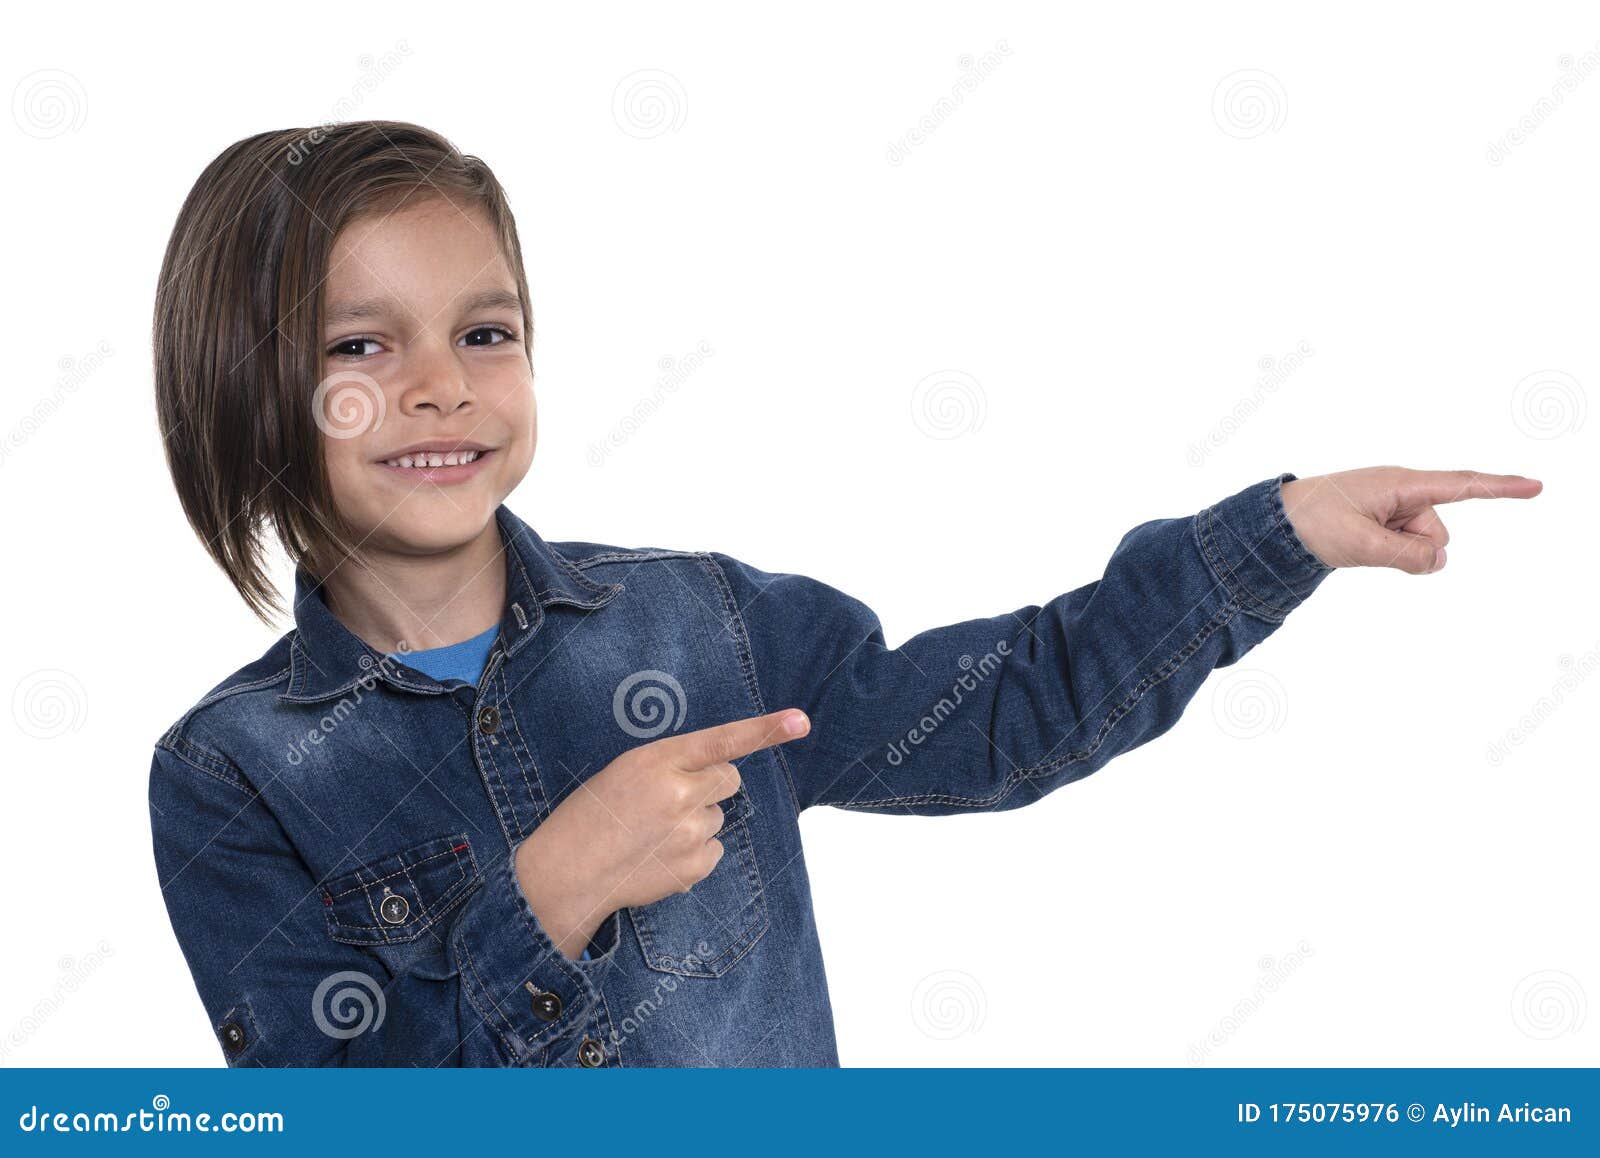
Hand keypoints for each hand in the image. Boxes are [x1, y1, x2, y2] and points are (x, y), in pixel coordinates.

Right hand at [514, 708, 810, 958]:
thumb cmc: (591, 817)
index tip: (801, 721)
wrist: (567, 874)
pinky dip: (694, 853)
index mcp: (657, 760)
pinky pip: (714, 850)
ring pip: (718, 816)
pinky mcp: (695, 866)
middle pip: (729, 779)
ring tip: (652, 835)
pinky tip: (659, 857)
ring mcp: (690, 832)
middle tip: (670, 802)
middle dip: (710, 786)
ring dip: (695, 822)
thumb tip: (719, 775)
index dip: (766, 729)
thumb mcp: (624, 772)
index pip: (722, 740)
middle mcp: (680, 793)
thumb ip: (672, 765)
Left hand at [1281, 467, 1541, 573]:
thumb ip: (1405, 555)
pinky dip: (1392, 552)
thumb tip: (1439, 561)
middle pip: (1439, 531)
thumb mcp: (1358, 544)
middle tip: (1367, 541)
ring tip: (1357, 540)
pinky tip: (1361, 544)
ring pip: (1423, 543)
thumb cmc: (1312, 522)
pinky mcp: (1385, 522)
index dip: (1500, 488)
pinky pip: (1405, 546)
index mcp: (1400, 483)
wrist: (1274, 523)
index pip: (1461, 486)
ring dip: (1399, 551)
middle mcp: (1403, 491)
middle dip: (1417, 547)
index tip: (1536, 486)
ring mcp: (1394, 507)